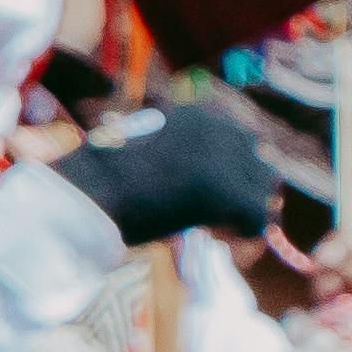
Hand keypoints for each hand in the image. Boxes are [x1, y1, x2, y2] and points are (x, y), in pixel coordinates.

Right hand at [55, 109, 284, 257]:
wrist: (91, 189)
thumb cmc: (98, 171)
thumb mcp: (136, 144)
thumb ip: (170, 150)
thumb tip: (191, 174)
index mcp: (196, 114)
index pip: (240, 142)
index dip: (229, 170)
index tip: (206, 193)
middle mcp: (218, 129)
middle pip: (258, 164)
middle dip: (244, 189)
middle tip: (217, 214)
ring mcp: (226, 160)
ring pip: (261, 191)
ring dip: (244, 210)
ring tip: (217, 227)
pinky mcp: (228, 192)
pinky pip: (256, 219)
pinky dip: (242, 233)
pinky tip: (216, 236)